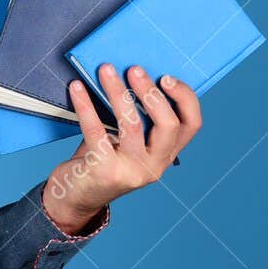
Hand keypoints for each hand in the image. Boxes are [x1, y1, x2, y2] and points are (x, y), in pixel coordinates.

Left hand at [40, 64, 201, 234]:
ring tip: (106, 70)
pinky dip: (85, 105)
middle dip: (152, 93)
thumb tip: (130, 73)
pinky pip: (96, 131)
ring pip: (133, 125)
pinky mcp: (104, 171)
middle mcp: (155, 165)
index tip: (167, 77)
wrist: (75, 198)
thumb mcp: (128, 143)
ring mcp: (131, 171)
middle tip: (134, 70)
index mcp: (165, 154)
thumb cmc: (102, 160)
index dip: (185, 97)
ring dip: (118, 92)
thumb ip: (137, 118)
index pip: (192, 124)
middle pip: (169, 125)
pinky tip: (77, 87)